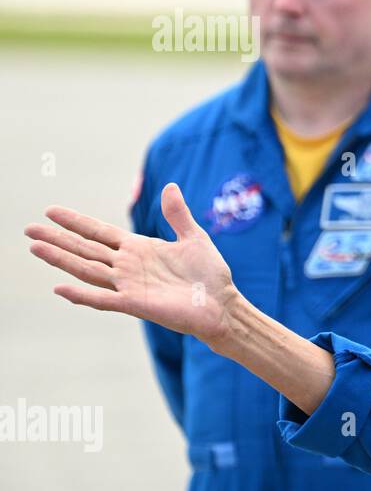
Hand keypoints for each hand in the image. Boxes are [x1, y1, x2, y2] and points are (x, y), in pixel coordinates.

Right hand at [26, 183, 239, 345]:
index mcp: (139, 248)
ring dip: (61, 259)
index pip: (99, 232)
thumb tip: (169, 186)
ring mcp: (129, 285)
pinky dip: (81, 294)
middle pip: (85, 249)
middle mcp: (128, 266)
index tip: (51, 211)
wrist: (222, 304)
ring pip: (87, 270)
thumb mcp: (193, 237)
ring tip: (35, 248)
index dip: (76, 222)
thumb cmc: (209, 274)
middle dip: (58, 239)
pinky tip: (59, 287)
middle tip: (29, 228)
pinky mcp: (136, 304)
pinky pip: (103, 299)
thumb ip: (177, 214)